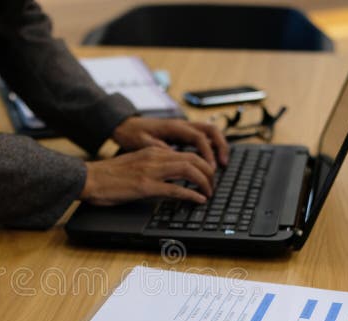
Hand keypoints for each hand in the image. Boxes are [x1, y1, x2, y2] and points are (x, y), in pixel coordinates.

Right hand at [81, 146, 214, 205]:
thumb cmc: (109, 176)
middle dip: (209, 173)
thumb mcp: (136, 165)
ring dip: (204, 183)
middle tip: (213, 186)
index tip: (208, 176)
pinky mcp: (145, 186)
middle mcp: (155, 157)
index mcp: (153, 151)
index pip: (187, 153)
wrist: (89, 178)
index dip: (203, 164)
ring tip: (209, 193)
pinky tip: (198, 200)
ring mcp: (151, 171)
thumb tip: (171, 179)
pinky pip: (175, 189)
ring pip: (189, 170)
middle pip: (193, 159)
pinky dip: (191, 194)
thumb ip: (154, 167)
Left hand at [112, 116, 229, 167]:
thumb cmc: (132, 134)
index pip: (199, 137)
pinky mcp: (182, 134)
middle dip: (220, 146)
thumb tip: (175, 157)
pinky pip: (202, 138)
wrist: (124, 126)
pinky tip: (210, 161)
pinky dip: (210, 148)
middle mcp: (181, 125)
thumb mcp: (142, 143)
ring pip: (208, 133)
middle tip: (223, 164)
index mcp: (174, 127)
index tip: (211, 168)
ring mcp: (183, 128)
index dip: (207, 153)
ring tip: (221, 164)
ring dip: (218, 147)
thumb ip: (159, 148)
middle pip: (210, 130)